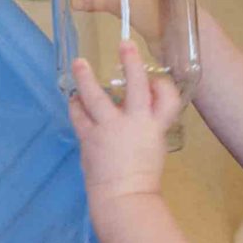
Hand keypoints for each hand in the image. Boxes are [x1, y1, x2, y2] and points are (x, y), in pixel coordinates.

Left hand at [68, 40, 181, 206]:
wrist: (123, 198)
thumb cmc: (142, 179)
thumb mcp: (153, 148)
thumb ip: (145, 127)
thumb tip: (130, 111)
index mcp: (156, 127)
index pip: (168, 97)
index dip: (163, 86)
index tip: (156, 80)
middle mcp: (134, 123)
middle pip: (137, 87)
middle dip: (131, 64)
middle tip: (125, 44)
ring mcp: (109, 129)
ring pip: (96, 98)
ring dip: (86, 79)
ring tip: (79, 63)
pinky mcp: (90, 139)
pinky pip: (79, 117)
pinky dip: (76, 107)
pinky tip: (74, 99)